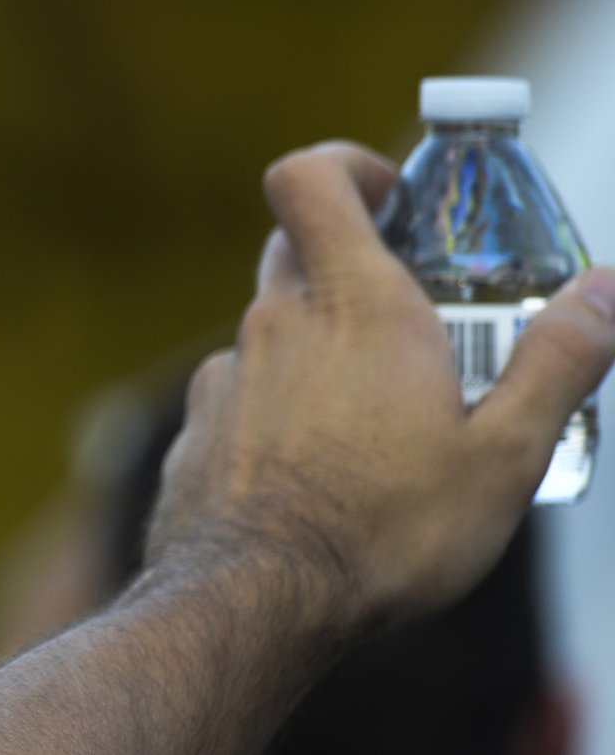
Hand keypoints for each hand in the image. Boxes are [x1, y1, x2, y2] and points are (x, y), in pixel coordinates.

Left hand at [148, 142, 614, 630]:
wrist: (253, 604)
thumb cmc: (385, 528)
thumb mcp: (506, 453)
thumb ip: (559, 360)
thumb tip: (609, 287)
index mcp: (353, 305)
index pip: (309, 177)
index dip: (344, 166)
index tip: (392, 196)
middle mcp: (275, 324)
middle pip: (299, 253)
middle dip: (354, 270)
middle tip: (419, 324)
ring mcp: (226, 378)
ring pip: (273, 335)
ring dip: (321, 355)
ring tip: (379, 426)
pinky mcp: (197, 434)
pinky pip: (243, 400)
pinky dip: (281, 416)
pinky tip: (319, 476)